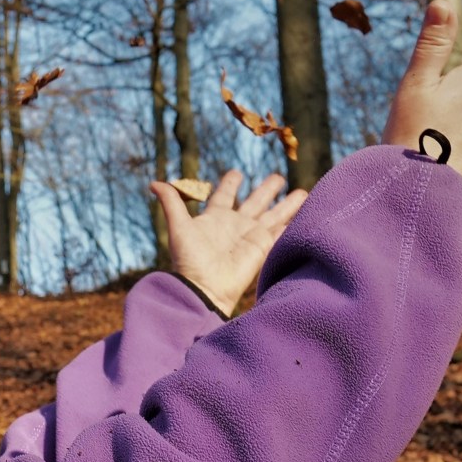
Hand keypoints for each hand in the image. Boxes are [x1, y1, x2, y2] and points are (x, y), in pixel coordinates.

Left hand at [150, 172, 307, 315]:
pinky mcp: (264, 247)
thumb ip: (171, 203)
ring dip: (288, 204)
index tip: (236, 173)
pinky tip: (308, 212)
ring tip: (304, 192)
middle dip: (266, 190)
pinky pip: (283, 231)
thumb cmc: (189, 260)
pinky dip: (295, 222)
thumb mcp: (178, 227)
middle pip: (255, 202)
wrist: (205, 288)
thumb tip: (154, 183)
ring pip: (274, 214)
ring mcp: (252, 236)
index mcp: (215, 218)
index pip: (224, 195)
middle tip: (278, 176)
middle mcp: (236, 225)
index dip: (230, 184)